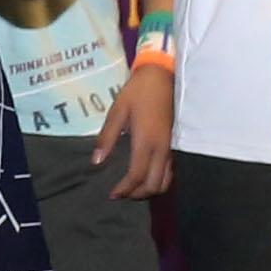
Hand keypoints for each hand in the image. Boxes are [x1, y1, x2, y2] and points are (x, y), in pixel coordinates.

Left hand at [95, 57, 174, 201]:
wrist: (162, 76)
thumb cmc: (137, 92)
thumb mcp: (117, 111)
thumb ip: (107, 138)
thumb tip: (96, 162)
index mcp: (146, 141)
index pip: (137, 176)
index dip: (124, 189)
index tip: (112, 194)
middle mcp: (162, 149)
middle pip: (154, 185)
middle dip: (137, 194)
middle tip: (121, 194)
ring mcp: (171, 148)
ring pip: (165, 181)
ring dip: (149, 190)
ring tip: (132, 188)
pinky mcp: (174, 144)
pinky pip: (170, 172)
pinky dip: (158, 181)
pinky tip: (145, 176)